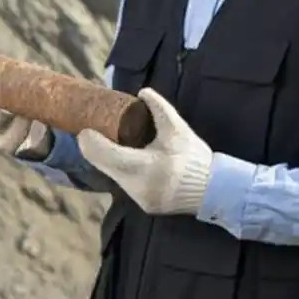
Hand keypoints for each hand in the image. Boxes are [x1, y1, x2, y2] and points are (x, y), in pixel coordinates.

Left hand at [76, 88, 212, 214]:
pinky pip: (127, 186)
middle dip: (97, 150)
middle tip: (93, 134)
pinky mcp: (145, 206)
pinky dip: (124, 173)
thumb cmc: (193, 157)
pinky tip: (128, 162)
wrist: (213, 189)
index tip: (85, 130)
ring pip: (115, 178)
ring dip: (110, 162)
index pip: (104, 154)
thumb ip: (158, 107)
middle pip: (105, 167)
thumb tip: (142, 91)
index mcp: (142, 166)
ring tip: (110, 145)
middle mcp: (137, 186)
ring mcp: (140, 199)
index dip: (90, 141)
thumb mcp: (177, 128)